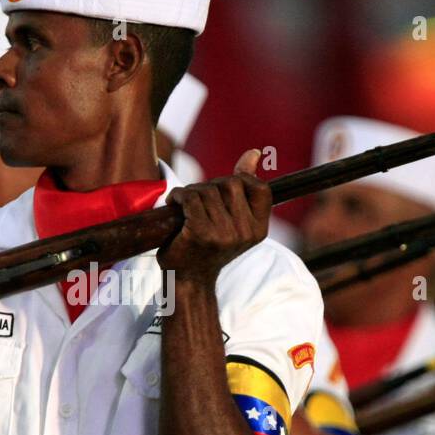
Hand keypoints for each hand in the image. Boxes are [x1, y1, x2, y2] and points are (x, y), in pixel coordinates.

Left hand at [158, 150, 270, 284]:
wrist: (188, 281)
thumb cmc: (208, 248)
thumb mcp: (232, 220)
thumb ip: (243, 187)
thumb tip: (255, 153)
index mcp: (258, 230)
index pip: (260, 188)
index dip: (242, 180)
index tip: (224, 189)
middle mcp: (245, 232)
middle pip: (231, 183)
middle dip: (211, 185)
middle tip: (199, 199)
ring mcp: (224, 234)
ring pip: (208, 190)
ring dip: (191, 192)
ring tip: (185, 205)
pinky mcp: (201, 233)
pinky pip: (191, 198)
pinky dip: (178, 196)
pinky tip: (174, 203)